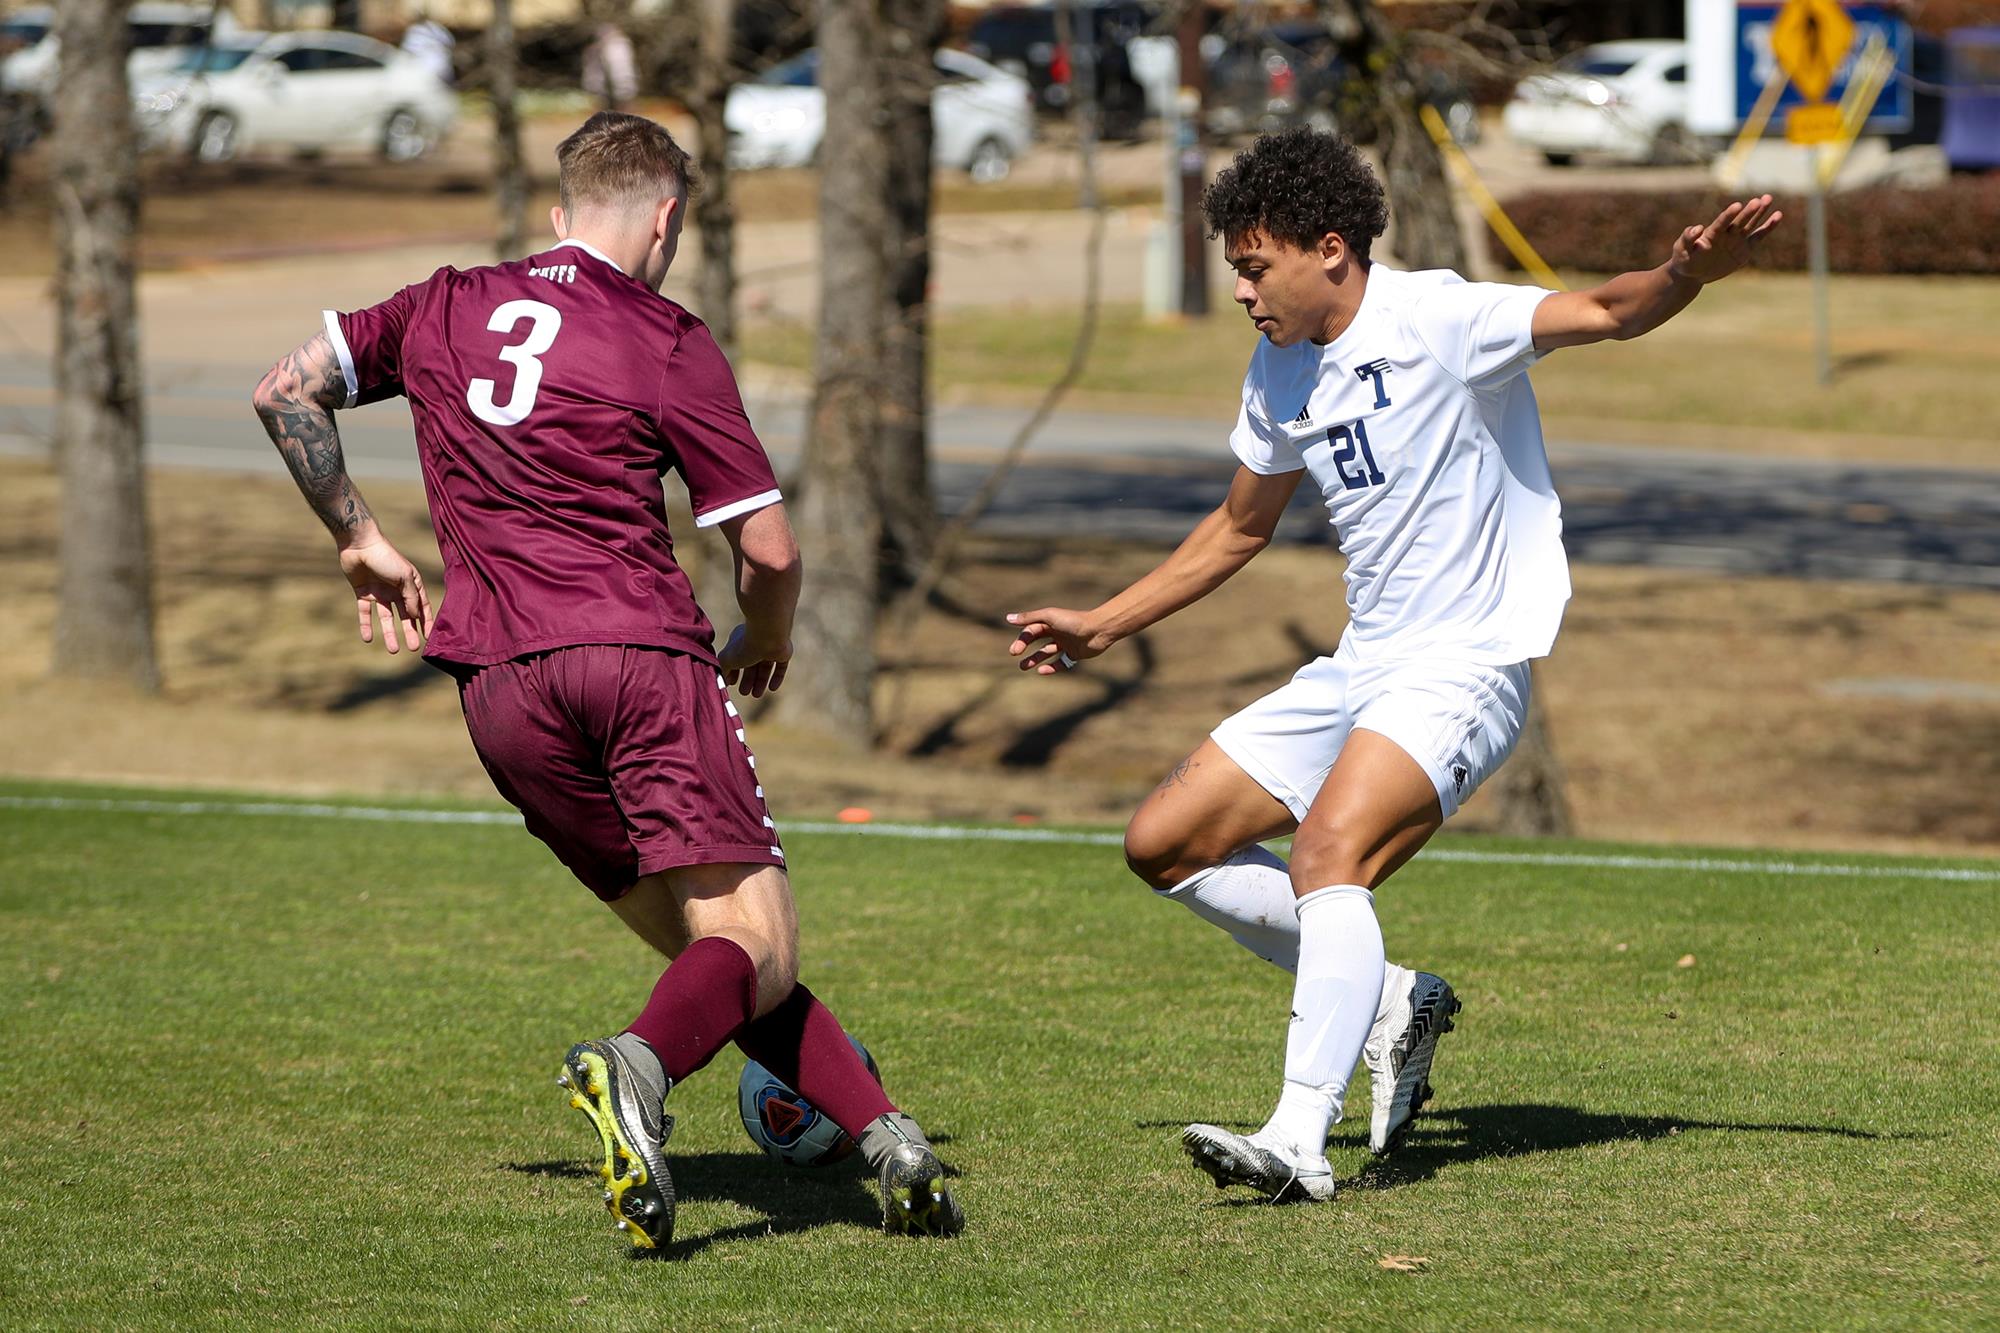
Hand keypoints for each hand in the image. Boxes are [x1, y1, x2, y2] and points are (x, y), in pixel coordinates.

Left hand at [337, 537, 431, 654]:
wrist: (359, 545)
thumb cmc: (386, 557)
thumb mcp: (404, 577)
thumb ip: (411, 598)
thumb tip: (415, 617)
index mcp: (411, 584)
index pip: (421, 606)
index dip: (426, 621)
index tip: (429, 637)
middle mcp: (397, 590)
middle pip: (405, 615)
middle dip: (410, 631)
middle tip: (413, 649)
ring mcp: (380, 592)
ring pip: (386, 618)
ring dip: (390, 633)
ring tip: (393, 650)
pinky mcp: (363, 594)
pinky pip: (365, 613)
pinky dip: (366, 625)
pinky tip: (367, 639)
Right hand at [717, 624, 790, 697]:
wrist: (768, 636)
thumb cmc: (745, 646)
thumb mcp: (727, 660)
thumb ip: (723, 670)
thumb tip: (723, 680)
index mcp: (740, 640)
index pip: (736, 658)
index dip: (734, 672)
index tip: (732, 683)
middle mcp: (756, 643)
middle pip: (751, 665)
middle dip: (748, 680)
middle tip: (745, 693)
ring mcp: (770, 647)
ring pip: (765, 667)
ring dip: (761, 681)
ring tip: (756, 695)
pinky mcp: (783, 652)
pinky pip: (780, 667)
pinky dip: (776, 678)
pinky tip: (772, 688)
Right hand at [1005, 606, 1109, 675]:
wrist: (1098, 630)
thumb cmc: (1072, 621)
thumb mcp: (1049, 617)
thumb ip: (1029, 618)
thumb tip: (1008, 618)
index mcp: (1050, 621)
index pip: (1031, 630)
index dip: (1022, 640)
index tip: (1015, 651)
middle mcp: (1057, 631)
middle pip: (1036, 640)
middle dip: (1025, 648)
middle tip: (1015, 656)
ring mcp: (1065, 643)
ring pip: (1046, 652)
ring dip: (1034, 659)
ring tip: (1023, 667)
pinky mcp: (1074, 654)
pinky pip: (1060, 663)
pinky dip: (1051, 667)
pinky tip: (1042, 671)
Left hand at [1668, 195, 1783, 283]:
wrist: (1693, 273)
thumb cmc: (1684, 259)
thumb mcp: (1681, 249)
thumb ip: (1687, 238)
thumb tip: (1697, 227)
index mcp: (1712, 233)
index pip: (1722, 222)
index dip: (1729, 215)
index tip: (1737, 205)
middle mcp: (1727, 233)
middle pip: (1740, 220)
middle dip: (1749, 211)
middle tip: (1760, 199)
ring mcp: (1737, 240)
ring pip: (1751, 224)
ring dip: (1760, 213)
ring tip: (1768, 199)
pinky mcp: (1745, 249)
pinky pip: (1759, 236)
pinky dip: (1768, 227)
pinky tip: (1778, 216)